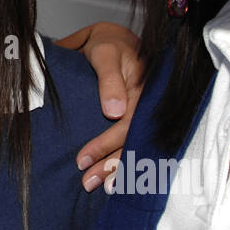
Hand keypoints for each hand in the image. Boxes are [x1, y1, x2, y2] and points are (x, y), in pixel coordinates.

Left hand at [56, 22, 143, 191]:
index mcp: (142, 91)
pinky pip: (137, 144)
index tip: (81, 160)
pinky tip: (116, 181)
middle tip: (86, 182)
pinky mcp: (142, 119)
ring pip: (135, 146)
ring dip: (117, 169)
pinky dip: (126, 163)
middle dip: (109, 164)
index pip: (126, 125)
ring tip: (100, 188)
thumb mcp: (105, 54)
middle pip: (131, 141)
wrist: (117, 42)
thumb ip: (110, 81)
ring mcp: (147, 113)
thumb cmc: (108, 46)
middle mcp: (148, 105)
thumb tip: (115, 111)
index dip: (105, 145)